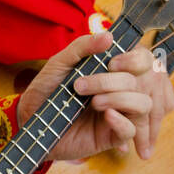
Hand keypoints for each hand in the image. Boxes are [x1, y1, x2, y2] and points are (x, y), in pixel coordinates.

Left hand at [18, 32, 173, 161]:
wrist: (30, 118)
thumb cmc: (48, 88)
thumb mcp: (60, 62)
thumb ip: (82, 47)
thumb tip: (109, 36)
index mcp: (114, 70)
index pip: (144, 60)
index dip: (135, 60)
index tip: (111, 63)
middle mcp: (122, 90)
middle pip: (142, 81)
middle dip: (112, 81)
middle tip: (80, 86)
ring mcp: (120, 113)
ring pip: (143, 104)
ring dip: (119, 99)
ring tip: (93, 102)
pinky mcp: (112, 136)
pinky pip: (131, 130)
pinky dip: (121, 121)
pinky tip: (105, 115)